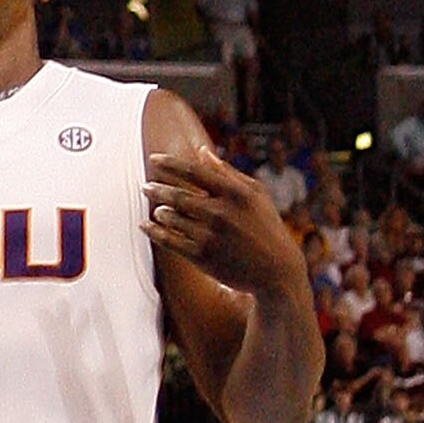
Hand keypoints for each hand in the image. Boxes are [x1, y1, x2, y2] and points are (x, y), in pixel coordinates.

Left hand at [144, 141, 296, 294]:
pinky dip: (154, 231)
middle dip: (156, 189)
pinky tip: (145, 225)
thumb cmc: (267, 226)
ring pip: (171, 218)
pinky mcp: (203, 258)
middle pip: (177, 195)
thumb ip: (227, 172)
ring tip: (158, 209)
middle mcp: (221, 213)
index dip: (169, 164)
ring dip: (159, 211)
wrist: (278, 271)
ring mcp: (211, 236)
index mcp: (234, 193)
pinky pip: (169, 241)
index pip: (193, 172)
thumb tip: (201, 151)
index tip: (153, 159)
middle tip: (146, 187)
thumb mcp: (256, 194)